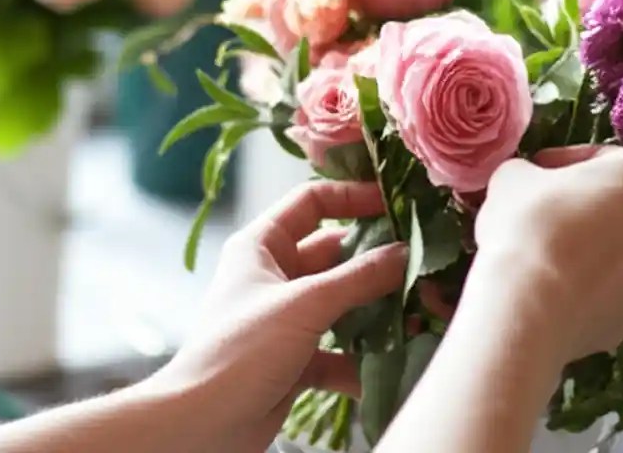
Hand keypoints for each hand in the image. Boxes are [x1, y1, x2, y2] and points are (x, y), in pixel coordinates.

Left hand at [144, 181, 406, 452]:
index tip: (394, 203)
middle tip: (420, 263)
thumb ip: (359, 279)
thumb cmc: (238, 350)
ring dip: (376, 311)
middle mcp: (273, 277)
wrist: (201, 426)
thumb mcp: (303, 305)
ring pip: (342, 304)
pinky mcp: (296, 359)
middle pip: (335, 255)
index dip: (352, 196)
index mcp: (261, 246)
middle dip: (376, 262)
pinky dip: (363, 359)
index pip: (311, 202)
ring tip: (417, 313)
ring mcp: (286, 319)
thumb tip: (405, 252)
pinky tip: (391, 365)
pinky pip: (339, 351)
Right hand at [475, 145, 622, 362]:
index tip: (536, 173)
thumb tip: (530, 184)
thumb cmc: (531, 222)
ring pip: (620, 257)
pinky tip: (549, 287)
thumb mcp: (516, 175)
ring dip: (590, 251)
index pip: (605, 161)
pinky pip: (604, 295)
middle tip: (546, 212)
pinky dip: (583, 290)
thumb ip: (532, 173)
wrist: (527, 305)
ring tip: (545, 254)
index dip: (564, 164)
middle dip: (589, 209)